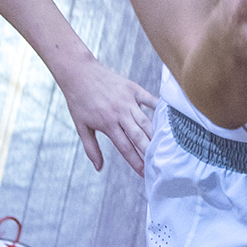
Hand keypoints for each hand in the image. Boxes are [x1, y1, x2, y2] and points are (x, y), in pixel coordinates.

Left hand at [55, 55, 158, 174]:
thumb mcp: (81, 127)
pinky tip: (168, 118)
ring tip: (165, 147)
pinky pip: (150, 99)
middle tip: (159, 164)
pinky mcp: (133, 88)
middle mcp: (120, 113)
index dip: (136, 162)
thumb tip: (98, 168)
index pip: (126, 148)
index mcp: (108, 124)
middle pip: (140, 137)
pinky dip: (159, 108)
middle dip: (149, 152)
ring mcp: (128, 100)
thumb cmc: (79, 101)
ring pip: (147, 121)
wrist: (79, 73)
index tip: (144, 173)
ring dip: (156, 135)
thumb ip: (91, 148)